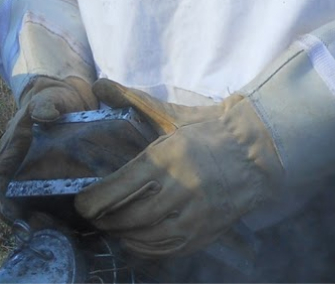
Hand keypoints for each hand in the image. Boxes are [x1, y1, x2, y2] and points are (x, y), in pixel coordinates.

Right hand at [0, 74, 98, 225]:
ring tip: (65, 236)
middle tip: (48, 234)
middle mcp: (19, 170)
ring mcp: (36, 179)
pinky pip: (51, 209)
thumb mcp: (52, 98)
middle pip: (12, 205)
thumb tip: (44, 114)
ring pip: (32, 210)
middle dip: (26, 222)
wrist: (70, 101)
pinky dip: (60, 222)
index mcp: (11, 151)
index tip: (13, 218)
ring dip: (44, 227)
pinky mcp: (54, 185)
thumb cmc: (55, 99)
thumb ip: (46, 103)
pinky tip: (79, 231)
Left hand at [74, 79, 281, 259]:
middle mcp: (183, 187)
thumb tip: (98, 85)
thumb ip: (130, 101)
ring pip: (150, 237)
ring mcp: (198, 213)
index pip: (122, 186)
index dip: (95, 201)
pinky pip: (171, 249)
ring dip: (124, 237)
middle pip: (132, 216)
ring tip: (111, 228)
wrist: (254, 153)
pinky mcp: (208, 231)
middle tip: (92, 218)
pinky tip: (135, 241)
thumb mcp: (168, 115)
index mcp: (169, 155)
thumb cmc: (205, 131)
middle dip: (106, 221)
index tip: (81, 205)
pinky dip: (148, 249)